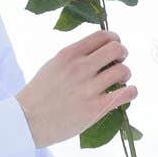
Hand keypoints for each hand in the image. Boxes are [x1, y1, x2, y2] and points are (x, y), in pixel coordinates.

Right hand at [15, 28, 135, 147]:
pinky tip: (126, 93)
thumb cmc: (39, 93)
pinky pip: (126, 93)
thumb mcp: (53, 65)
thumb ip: (75, 56)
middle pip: (117, 49)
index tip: (114, 47)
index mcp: (68, 54)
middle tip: (118, 62)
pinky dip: (131, 91)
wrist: (26, 121)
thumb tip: (99, 50)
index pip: (103, 35)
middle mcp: (80, 68)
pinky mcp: (95, 108)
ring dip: (125, 74)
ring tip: (119, 81)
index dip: (114, 39)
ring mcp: (88, 88)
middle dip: (122, 54)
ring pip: (124, 71)